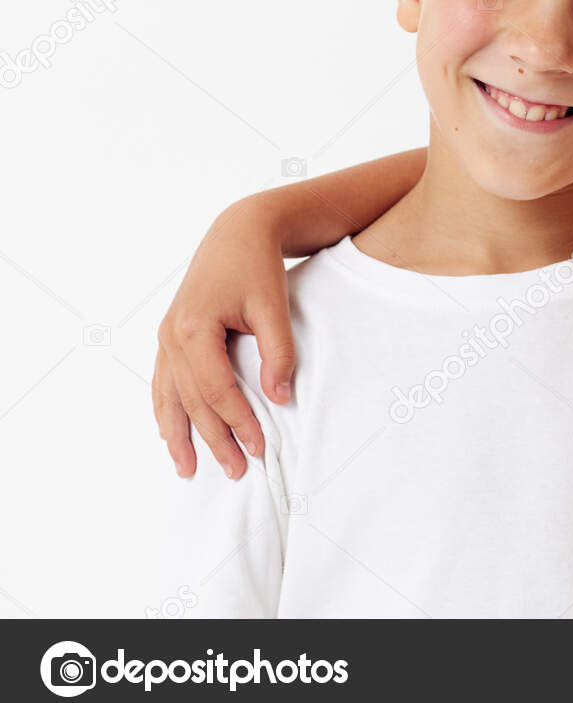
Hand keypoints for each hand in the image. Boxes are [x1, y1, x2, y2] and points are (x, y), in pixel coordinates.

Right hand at [154, 200, 295, 478]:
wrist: (238, 231)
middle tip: (237, 471)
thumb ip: (278, 353)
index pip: (216, 390)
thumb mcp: (273, 307)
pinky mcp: (170, 335)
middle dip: (213, 439)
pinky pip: (162, 382)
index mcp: (194, 328)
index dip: (238, 422)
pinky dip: (165, 410)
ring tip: (187, 470)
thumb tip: (281, 399)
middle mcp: (171, 335)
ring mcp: (166, 336)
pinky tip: (170, 434)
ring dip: (178, 435)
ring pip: (168, 397)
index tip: (261, 448)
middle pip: (191, 401)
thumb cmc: (258, 266)